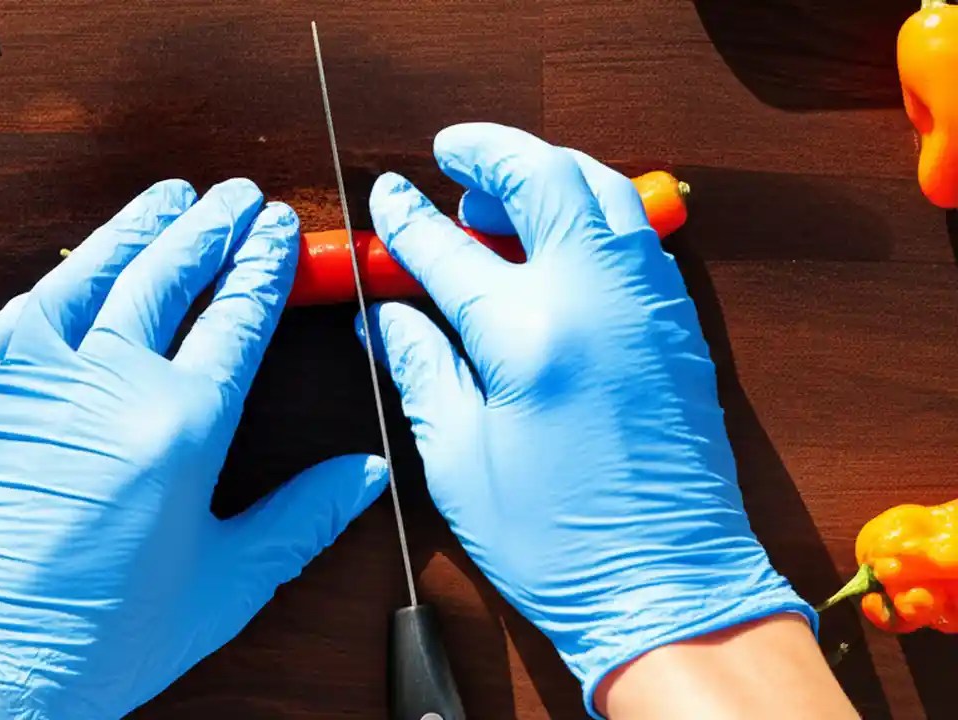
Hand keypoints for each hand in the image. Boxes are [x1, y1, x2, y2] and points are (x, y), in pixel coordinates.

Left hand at [0, 179, 387, 718]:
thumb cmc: (109, 632)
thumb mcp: (228, 579)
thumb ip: (303, 515)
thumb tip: (368, 473)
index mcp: (181, 425)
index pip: (237, 315)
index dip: (264, 264)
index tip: (281, 232)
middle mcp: (110, 381)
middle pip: (172, 272)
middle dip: (213, 226)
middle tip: (240, 199)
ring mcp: (39, 373)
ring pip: (100, 268)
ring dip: (143, 224)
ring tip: (175, 196)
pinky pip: (35, 302)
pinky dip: (74, 270)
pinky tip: (96, 258)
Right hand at [360, 124, 814, 716]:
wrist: (670, 589)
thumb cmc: (559, 543)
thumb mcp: (460, 461)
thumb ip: (421, 369)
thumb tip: (385, 316)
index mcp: (529, 336)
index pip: (450, 248)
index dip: (407, 219)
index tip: (386, 200)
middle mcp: (598, 300)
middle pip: (545, 178)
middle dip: (490, 152)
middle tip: (449, 156)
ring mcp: (648, 306)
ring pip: (603, 189)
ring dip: (547, 171)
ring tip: (497, 193)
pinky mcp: (677, 326)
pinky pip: (634, 232)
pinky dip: (591, 209)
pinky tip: (557, 238)